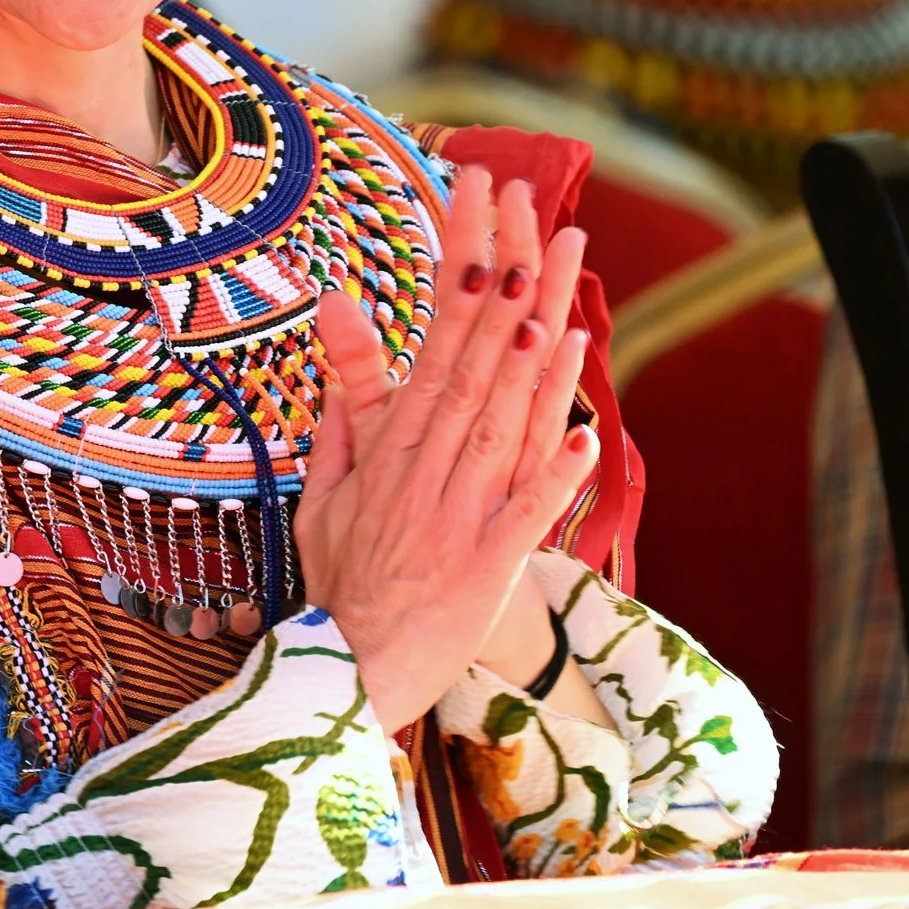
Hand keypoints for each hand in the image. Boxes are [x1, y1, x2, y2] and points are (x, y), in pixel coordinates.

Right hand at [298, 166, 601, 733]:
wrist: (344, 675)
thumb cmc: (338, 584)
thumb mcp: (322, 497)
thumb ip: (341, 421)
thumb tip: (338, 340)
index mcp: (387, 455)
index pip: (427, 356)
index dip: (455, 293)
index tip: (477, 234)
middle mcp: (422, 477)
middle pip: (468, 376)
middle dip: (499, 302)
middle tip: (528, 234)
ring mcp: (456, 520)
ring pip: (498, 431)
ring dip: (530, 371)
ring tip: (557, 308)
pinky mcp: (486, 569)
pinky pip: (526, 514)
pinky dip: (555, 472)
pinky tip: (586, 430)